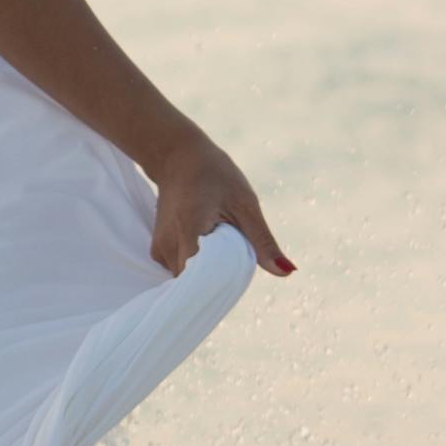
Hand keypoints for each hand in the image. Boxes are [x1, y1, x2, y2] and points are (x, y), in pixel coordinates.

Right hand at [143, 133, 293, 277]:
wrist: (178, 158)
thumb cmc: (215, 175)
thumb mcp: (245, 204)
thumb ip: (262, 242)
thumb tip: (287, 272)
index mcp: (189, 234)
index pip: (204, 283)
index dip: (225, 287)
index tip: (241, 282)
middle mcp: (168, 248)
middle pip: (197, 285)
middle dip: (220, 280)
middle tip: (238, 257)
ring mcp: (159, 251)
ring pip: (188, 280)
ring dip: (208, 273)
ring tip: (223, 246)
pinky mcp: (158, 251)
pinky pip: (181, 271)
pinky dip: (198, 266)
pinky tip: (210, 248)